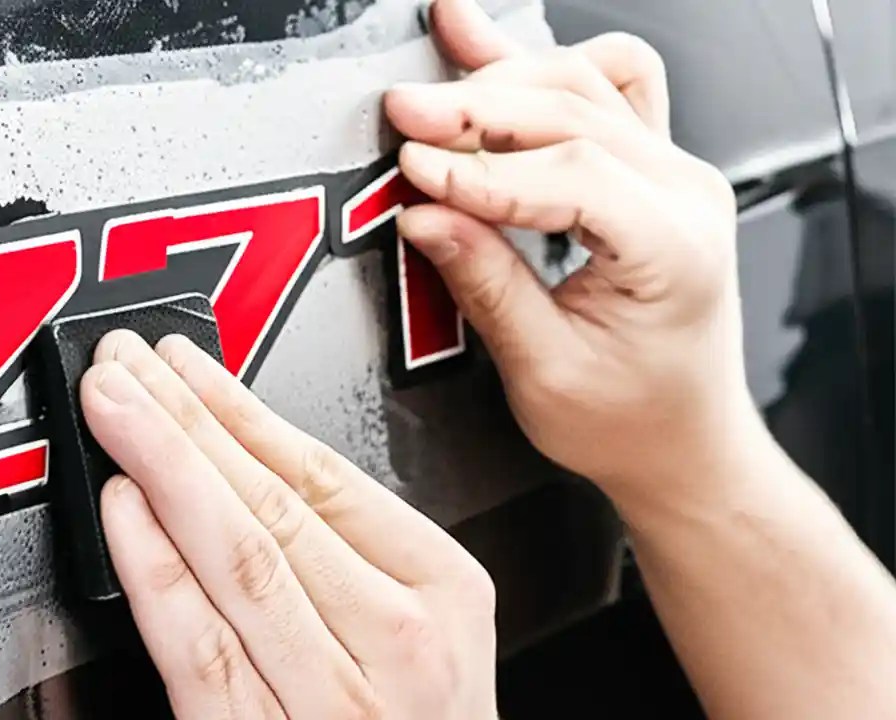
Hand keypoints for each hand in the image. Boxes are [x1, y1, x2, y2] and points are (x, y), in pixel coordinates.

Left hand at [80, 331, 497, 719]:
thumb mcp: (427, 630)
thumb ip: (354, 552)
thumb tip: (243, 455)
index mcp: (443, 594)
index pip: (323, 475)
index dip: (238, 409)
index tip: (184, 365)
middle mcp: (396, 645)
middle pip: (272, 504)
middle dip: (186, 421)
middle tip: (125, 365)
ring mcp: (333, 702)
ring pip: (235, 558)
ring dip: (162, 469)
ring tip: (113, 410)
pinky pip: (199, 648)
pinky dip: (155, 569)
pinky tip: (122, 508)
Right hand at [388, 0, 755, 519]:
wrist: (682, 440)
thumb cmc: (630, 421)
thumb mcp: (546, 371)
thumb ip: (485, 285)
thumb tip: (424, 216)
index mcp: (673, 248)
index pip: (570, 173)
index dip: (480, 166)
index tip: (412, 168)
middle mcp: (685, 194)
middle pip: (576, 108)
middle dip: (477, 106)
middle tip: (401, 111)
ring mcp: (674, 172)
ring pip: (587, 81)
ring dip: (504, 74)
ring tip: (432, 79)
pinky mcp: (649, 167)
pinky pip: (602, 87)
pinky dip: (539, 69)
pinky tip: (489, 58)